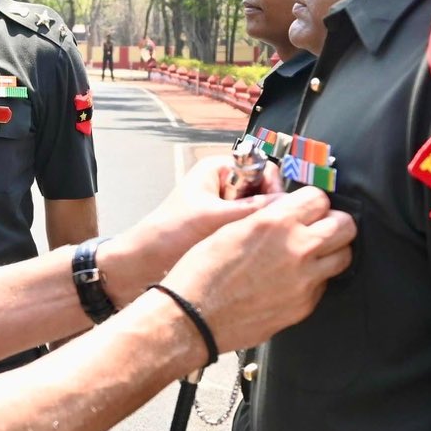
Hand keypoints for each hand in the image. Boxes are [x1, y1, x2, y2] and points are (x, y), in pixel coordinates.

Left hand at [103, 155, 280, 302]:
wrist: (141, 263)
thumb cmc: (167, 233)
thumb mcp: (214, 218)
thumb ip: (252, 209)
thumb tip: (289, 205)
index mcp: (218, 169)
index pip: (262, 167)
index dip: (273, 186)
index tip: (278, 208)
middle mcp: (223, 186)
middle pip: (263, 191)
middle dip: (266, 210)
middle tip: (266, 229)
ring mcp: (223, 209)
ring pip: (256, 213)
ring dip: (257, 227)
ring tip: (254, 243)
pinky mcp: (222, 230)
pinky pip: (247, 230)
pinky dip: (250, 239)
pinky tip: (251, 253)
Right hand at [161, 188, 355, 351]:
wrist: (193, 317)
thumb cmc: (202, 273)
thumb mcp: (231, 228)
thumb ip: (268, 217)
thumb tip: (289, 211)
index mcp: (276, 223)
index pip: (320, 198)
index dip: (313, 202)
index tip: (308, 207)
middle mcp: (297, 249)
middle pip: (345, 226)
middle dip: (335, 222)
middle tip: (321, 226)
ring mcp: (304, 281)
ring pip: (344, 256)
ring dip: (332, 251)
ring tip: (313, 253)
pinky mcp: (303, 306)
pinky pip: (323, 285)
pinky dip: (315, 279)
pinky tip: (293, 279)